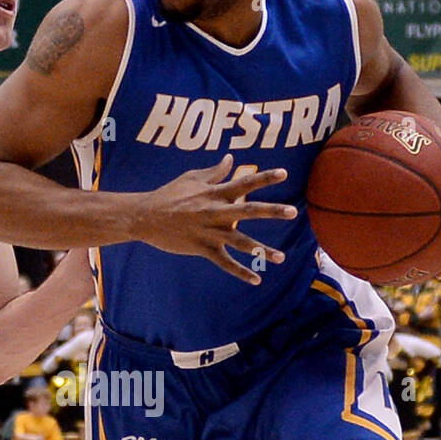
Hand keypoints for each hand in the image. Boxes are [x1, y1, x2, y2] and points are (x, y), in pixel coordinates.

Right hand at [139, 155, 292, 284]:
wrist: (146, 216)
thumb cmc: (169, 194)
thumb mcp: (192, 178)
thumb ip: (215, 171)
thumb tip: (231, 159)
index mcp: (215, 193)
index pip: (245, 182)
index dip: (264, 178)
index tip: (284, 173)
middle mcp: (216, 212)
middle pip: (249, 210)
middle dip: (272, 211)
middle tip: (293, 211)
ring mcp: (210, 232)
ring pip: (241, 243)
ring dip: (262, 250)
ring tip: (282, 257)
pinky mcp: (203, 248)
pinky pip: (225, 263)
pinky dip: (241, 272)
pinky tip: (257, 280)